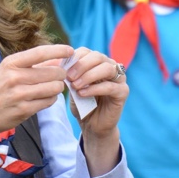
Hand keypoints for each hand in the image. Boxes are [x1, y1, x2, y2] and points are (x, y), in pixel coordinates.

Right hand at [0, 43, 72, 152]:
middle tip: (58, 77)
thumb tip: (58, 59)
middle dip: (60, 74)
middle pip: (53, 72)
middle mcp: (15, 77)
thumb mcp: (7, 71)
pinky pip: (49, 101)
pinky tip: (44, 98)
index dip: (59, 50)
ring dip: (57, 88)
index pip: (41, 52)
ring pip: (54, 88)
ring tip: (50, 88)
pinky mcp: (24, 110)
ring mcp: (20, 95)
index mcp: (10, 63)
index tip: (70, 51)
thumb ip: (30, 65)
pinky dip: (51, 99)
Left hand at [64, 48, 128, 176]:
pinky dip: (94, 89)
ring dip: (89, 76)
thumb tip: (55, 63)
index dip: (73, 58)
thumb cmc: (81, 104)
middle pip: (98, 56)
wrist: (92, 125)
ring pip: (107, 68)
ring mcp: (119, 79)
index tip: (62, 70)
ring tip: (75, 86)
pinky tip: (82, 94)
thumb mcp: (72, 87)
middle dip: (81, 65)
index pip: (86, 51)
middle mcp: (110, 67)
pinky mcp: (122, 92)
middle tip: (69, 77)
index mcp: (97, 62)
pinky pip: (110, 86)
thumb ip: (68, 75)